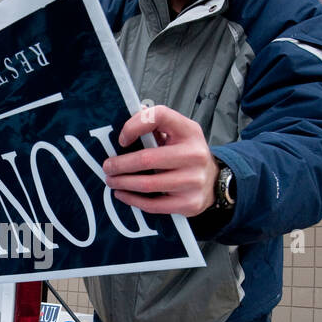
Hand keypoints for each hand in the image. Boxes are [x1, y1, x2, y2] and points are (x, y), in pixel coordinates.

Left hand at [102, 104, 218, 216]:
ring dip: (123, 183)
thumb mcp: (178, 133)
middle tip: (107, 167)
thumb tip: (123, 122)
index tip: (121, 139)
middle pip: (147, 158)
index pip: (159, 116)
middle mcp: (194, 154)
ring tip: (112, 180)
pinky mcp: (189, 203)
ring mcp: (194, 180)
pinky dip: (132, 200)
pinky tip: (122, 194)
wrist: (214, 181)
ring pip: (147, 184)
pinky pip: (153, 205)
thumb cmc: (187, 154)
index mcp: (189, 131)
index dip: (134, 125)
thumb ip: (155, 125)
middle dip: (120, 164)